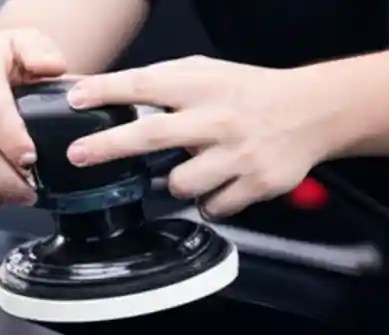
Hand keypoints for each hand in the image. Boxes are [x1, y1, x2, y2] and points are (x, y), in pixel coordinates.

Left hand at [66, 56, 341, 217]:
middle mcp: (217, 119)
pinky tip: (222, 183)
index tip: (75, 99)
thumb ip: (160, 81)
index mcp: (202, 86)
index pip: (145, 84)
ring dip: (177, 183)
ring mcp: (237, 154)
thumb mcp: (206, 72)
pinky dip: (209, 202)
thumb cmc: (247, 93)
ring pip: (179, 184)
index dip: (106, 91)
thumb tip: (101, 91)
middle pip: (152, 135)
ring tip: (196, 167)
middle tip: (78, 155)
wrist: (313, 112)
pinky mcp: (255, 184)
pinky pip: (211, 207)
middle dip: (108, 146)